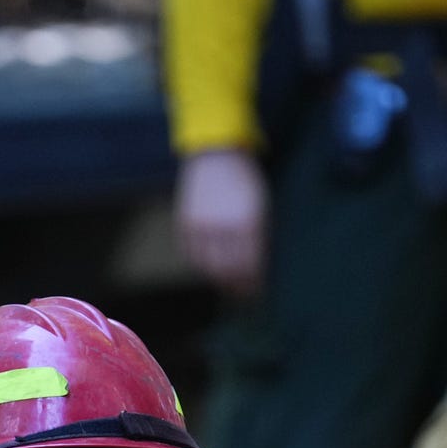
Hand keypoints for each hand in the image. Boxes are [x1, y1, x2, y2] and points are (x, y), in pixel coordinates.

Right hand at [176, 147, 266, 296]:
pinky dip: (200, 262)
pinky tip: (208, 263)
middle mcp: (224, 227)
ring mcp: (202, 226)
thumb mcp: (260, 207)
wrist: (217, 155)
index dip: (251, 283)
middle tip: (239, 293)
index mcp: (248, 223)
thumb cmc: (245, 181)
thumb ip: (258, 237)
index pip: (249, 266)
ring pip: (207, 266)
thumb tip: (255, 269)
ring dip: (217, 277)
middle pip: (228, 271)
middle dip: (235, 285)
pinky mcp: (186, 223)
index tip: (254, 292)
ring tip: (224, 280)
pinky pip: (191, 253)